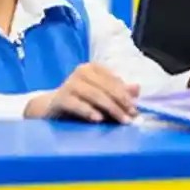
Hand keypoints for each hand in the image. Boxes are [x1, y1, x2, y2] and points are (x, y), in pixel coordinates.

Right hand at [24, 63, 139, 123]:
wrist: (52, 108)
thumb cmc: (82, 101)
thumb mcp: (102, 97)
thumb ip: (119, 92)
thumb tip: (137, 88)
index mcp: (94, 68)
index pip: (114, 80)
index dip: (126, 95)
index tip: (135, 111)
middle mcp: (82, 72)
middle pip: (106, 87)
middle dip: (121, 103)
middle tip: (131, 118)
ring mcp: (69, 84)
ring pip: (94, 95)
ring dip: (110, 108)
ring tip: (121, 121)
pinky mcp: (60, 98)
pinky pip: (76, 104)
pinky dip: (88, 111)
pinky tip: (98, 119)